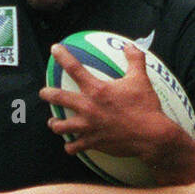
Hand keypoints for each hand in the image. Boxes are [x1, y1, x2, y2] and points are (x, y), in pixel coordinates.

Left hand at [39, 42, 174, 159]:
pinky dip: (71, 147)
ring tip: (53, 123)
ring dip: (55, 124)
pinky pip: (74, 147)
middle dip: (48, 94)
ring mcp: (88, 127)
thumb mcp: (141, 79)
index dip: (63, 56)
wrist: (150, 135)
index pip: (74, 68)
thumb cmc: (145, 107)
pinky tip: (70, 145)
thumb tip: (131, 46)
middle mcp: (88, 108)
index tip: (54, 49)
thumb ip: (134, 60)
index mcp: (97, 90)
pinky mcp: (92, 143)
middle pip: (59, 98)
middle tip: (44, 93)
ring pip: (61, 127)